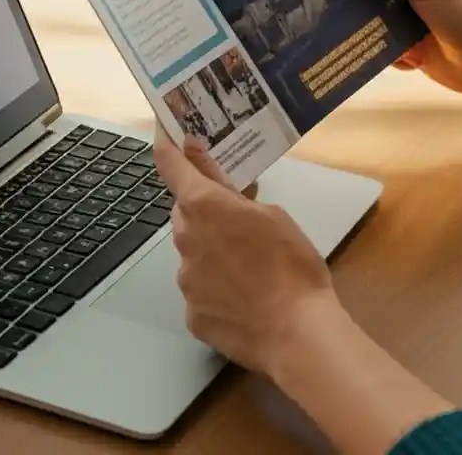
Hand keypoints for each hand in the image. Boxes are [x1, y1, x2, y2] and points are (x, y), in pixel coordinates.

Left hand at [153, 124, 336, 373]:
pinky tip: (244, 298)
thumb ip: (231, 189)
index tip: (164, 128)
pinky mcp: (191, 314)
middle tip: (239, 218)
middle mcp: (184, 239)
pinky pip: (201, 290)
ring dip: (212, 250)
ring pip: (193, 253)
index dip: (165, 143)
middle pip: (186, 212)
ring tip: (251, 267)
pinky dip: (217, 287)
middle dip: (206, 210)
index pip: (169, 164)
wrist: (297, 333)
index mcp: (203, 206)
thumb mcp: (272, 215)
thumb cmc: (292, 265)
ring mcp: (185, 280)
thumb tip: (199, 160)